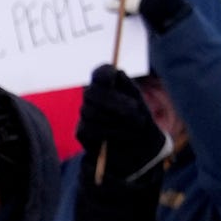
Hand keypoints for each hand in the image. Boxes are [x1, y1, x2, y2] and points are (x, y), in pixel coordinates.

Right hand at [76, 64, 165, 185]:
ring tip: (134, 127)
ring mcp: (85, 113)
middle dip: (114, 102)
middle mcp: (93, 96)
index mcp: (107, 84)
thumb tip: (117, 73)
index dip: (103, 75)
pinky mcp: (82, 131)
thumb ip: (128, 87)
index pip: (100, 73)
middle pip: (92, 92)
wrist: (138, 147)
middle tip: (135, 109)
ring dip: (116, 120)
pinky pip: (90, 128)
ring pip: (91, 112)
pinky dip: (109, 132)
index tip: (111, 80)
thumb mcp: (138, 102)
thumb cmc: (139, 119)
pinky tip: (121, 135)